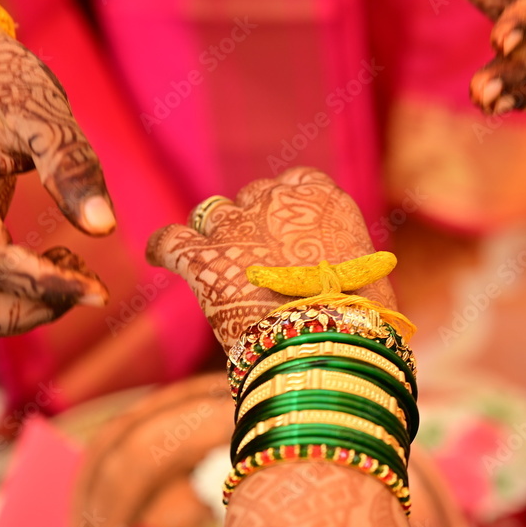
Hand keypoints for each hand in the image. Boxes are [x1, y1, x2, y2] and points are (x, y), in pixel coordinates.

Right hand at [0, 17, 114, 340]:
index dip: (44, 282)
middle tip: (91, 283)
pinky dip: (11, 300)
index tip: (98, 289)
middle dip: (35, 307)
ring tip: (72, 268)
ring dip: (22, 311)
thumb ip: (72, 166)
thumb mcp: (42, 112)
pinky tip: (51, 263)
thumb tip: (105, 228)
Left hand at [146, 168, 395, 351]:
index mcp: (323, 199)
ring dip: (213, 235)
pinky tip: (159, 256)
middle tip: (256, 260)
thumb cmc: (357, 322)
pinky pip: (170, 240)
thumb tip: (337, 281)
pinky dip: (163, 248)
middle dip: (251, 222)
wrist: (324, 344)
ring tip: (217, 262)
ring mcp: (235, 225)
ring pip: (211, 213)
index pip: (297, 182)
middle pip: (253, 197)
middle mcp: (276, 200)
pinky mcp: (202, 257)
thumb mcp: (365, 278)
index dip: (287, 204)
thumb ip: (341, 262)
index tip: (285, 226)